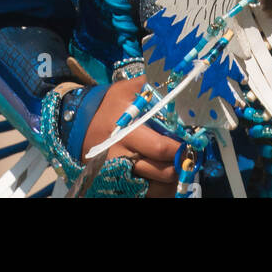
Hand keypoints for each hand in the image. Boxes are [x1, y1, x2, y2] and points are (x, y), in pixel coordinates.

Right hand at [82, 76, 180, 197]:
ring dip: (173, 180)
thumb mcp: (124, 90)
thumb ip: (147, 83)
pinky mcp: (119, 186)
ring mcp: (120, 175)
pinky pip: (146, 195)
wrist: (80, 127)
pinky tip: (166, 178)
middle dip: (180, 165)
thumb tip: (172, 75)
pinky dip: (161, 190)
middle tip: (189, 156)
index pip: (161, 148)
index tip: (191, 144)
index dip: (179, 148)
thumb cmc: (108, 107)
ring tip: (179, 168)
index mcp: (127, 132)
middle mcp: (123, 158)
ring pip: (156, 189)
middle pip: (162, 172)